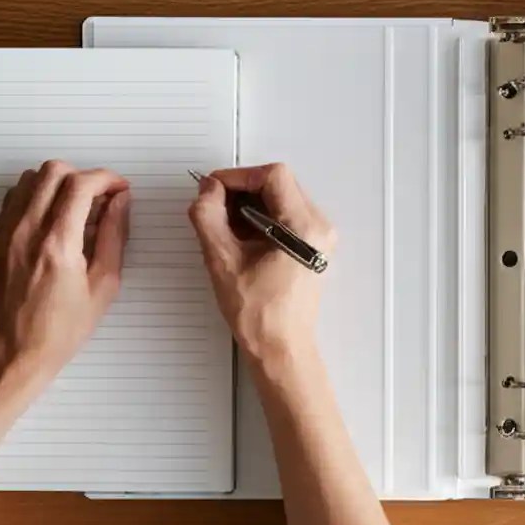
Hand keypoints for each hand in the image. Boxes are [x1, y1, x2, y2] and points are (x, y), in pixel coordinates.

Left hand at [0, 160, 130, 376]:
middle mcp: (27, 231)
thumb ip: (114, 236)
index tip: (122, 189)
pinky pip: (16, 196)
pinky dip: (39, 193)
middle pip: (53, 171)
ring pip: (31, 178)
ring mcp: (7, 232)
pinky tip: (56, 217)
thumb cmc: (64, 327)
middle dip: (85, 176)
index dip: (107, 179)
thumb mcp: (104, 285)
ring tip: (80, 208)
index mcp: (58, 245)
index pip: (80, 186)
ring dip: (60, 182)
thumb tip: (121, 202)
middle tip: (103, 197)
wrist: (16, 350)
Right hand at [188, 163, 335, 358]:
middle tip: (212, 207)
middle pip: (278, 184)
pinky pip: (284, 217)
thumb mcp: (223, 261)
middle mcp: (319, 227)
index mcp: (305, 228)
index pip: (273, 176)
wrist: (281, 348)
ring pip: (280, 199)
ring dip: (248, 205)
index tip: (212, 188)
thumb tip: (206, 190)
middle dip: (241, 191)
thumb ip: (209, 217)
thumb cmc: (259, 315)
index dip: (238, 176)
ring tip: (223, 228)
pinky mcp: (311, 247)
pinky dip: (259, 219)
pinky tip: (238, 239)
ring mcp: (318, 237)